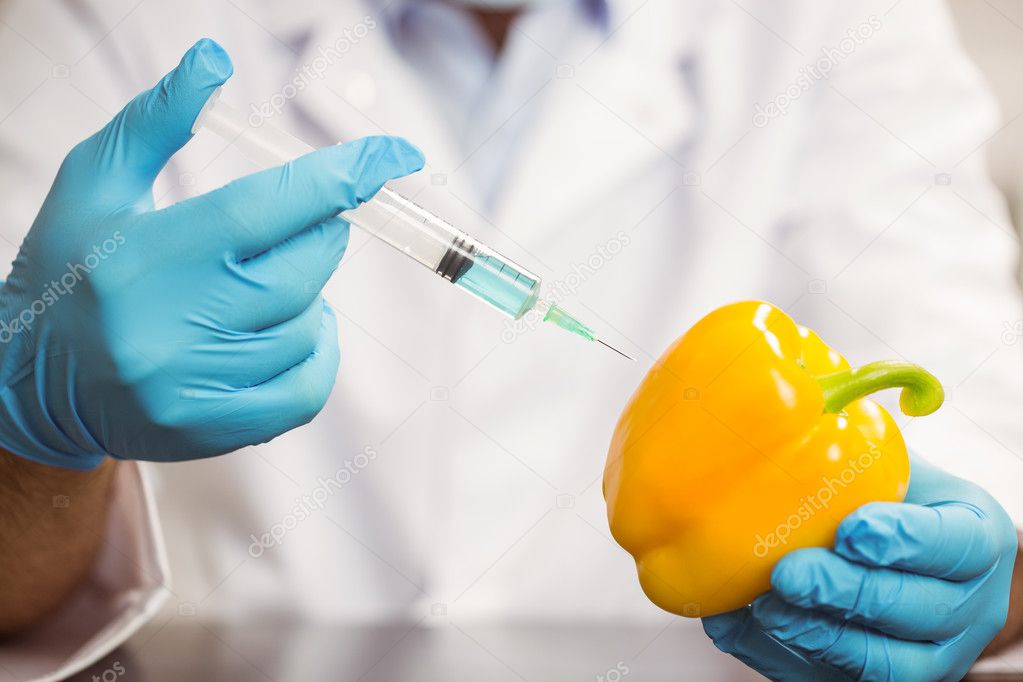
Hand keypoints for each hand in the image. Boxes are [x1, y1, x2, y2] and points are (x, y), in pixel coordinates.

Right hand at [0, 39, 424, 467]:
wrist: (27, 380)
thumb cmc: (71, 267)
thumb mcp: (96, 182)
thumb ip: (158, 119)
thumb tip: (216, 59)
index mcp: (146, 255)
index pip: (266, 209)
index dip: (340, 177)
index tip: (393, 155)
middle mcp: (171, 327)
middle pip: (305, 269)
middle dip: (321, 233)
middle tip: (302, 221)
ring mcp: (193, 386)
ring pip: (309, 326)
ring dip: (311, 294)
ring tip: (266, 282)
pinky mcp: (209, 430)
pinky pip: (307, 389)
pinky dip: (318, 352)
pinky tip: (294, 329)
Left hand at [702, 454, 1017, 680]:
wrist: (898, 559)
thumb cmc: (885, 498)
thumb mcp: (892, 463)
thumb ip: (860, 440)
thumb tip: (796, 392)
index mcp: (975, 540)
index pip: (955, 544)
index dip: (905, 540)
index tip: (853, 528)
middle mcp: (965, 605)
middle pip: (916, 611)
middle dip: (848, 594)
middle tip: (790, 573)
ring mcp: (929, 654)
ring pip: (882, 663)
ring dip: (818, 635)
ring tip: (765, 605)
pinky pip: (831, 681)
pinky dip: (781, 657)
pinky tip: (740, 624)